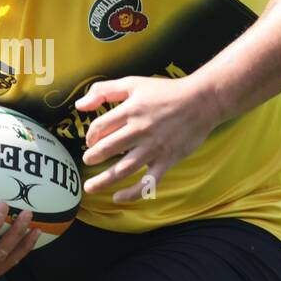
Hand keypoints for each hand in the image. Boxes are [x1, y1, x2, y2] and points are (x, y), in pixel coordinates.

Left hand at [76, 74, 220, 202]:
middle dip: (92, 158)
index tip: (91, 141)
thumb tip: (79, 105)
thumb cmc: (166, 91)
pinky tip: (118, 198)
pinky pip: (148, 182)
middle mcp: (139, 131)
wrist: (201, 101)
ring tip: (90, 187)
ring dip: (103, 180)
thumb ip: (103, 91)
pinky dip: (132, 193)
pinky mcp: (167, 160)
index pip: (99, 127)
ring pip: (123, 169)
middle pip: (107, 149)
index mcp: (129, 111)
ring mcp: (154, 148)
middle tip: (87, 161)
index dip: (90, 136)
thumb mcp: (132, 83)